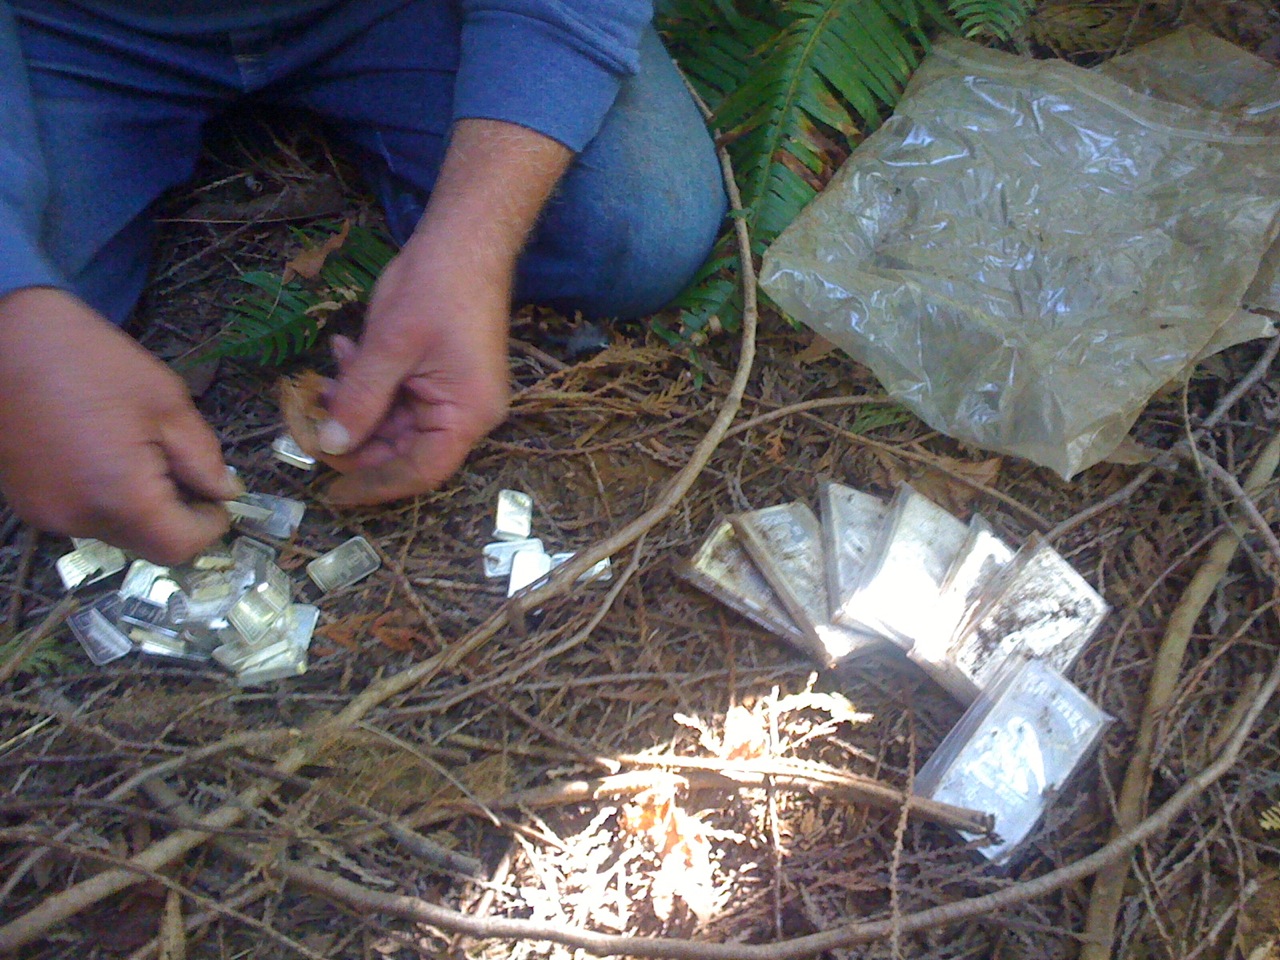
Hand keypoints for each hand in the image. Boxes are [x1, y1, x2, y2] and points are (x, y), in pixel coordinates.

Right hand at [0, 288, 237, 563]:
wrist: (2, 338)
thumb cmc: (89, 360)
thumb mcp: (166, 402)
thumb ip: (202, 458)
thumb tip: (225, 493)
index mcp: (120, 498)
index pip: (179, 547)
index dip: (209, 528)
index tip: (219, 499)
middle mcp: (79, 519)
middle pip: (146, 546)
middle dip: (176, 520)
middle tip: (188, 474)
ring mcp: (46, 514)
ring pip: (115, 532)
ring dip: (141, 509)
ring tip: (142, 453)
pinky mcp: (25, 502)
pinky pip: (83, 515)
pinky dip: (106, 500)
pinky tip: (104, 455)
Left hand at [314, 118, 571, 504]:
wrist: (465, 238)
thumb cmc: (435, 289)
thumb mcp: (389, 346)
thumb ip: (360, 400)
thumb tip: (329, 445)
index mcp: (467, 416)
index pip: (419, 471)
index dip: (373, 486)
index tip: (330, 494)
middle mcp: (467, 415)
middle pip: (404, 450)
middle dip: (354, 437)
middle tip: (309, 420)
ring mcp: (455, 396)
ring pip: (395, 423)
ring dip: (356, 406)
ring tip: (326, 377)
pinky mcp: (442, 377)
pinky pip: (399, 398)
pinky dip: (369, 385)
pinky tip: (345, 354)